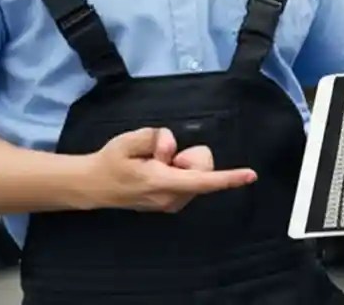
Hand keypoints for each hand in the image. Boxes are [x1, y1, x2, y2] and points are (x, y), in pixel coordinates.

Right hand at [84, 127, 256, 212]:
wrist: (94, 185)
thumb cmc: (111, 162)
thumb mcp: (129, 140)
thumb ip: (155, 138)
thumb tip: (171, 147)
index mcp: (161, 182)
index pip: (202, 180)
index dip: (228, 177)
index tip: (250, 175)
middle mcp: (171, 199)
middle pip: (202, 167)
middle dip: (188, 154)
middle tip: (159, 154)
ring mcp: (171, 204)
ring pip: (196, 173)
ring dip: (181, 163)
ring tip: (154, 164)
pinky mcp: (171, 204)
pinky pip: (189, 179)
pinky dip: (178, 171)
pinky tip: (156, 171)